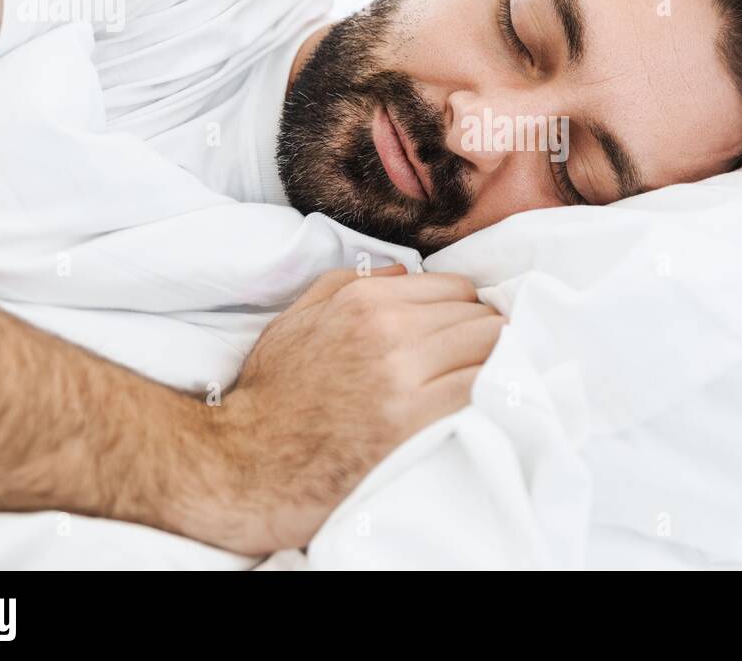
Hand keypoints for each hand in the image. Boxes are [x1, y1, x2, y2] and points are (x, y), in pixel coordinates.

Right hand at [186, 265, 504, 554]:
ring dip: (497, 364)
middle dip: (485, 337)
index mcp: (364, 302)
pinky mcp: (414, 423)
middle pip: (480, 317)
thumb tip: (404, 274)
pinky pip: (482, 391)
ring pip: (490, 348)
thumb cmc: (269, 397)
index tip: (463, 336)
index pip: (456, 289)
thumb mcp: (295, 321)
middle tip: (478, 363)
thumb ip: (348, 286)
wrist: (244, 466)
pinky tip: (486, 407)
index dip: (465, 312)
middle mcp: (389, 330)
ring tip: (487, 383)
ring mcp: (403, 377)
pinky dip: (492, 395)